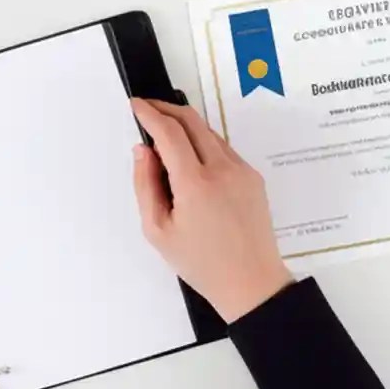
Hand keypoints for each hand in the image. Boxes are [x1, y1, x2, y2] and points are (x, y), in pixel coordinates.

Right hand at [130, 98, 292, 322]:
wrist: (251, 282)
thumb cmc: (202, 264)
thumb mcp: (158, 231)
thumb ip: (145, 185)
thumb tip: (143, 151)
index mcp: (195, 184)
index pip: (169, 133)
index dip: (149, 114)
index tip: (136, 105)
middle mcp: (222, 170)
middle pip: (192, 120)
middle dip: (166, 109)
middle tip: (148, 110)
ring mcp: (242, 171)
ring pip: (209, 133)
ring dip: (186, 127)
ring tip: (165, 140)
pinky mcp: (253, 177)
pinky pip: (224, 149)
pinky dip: (203, 145)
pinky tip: (191, 161)